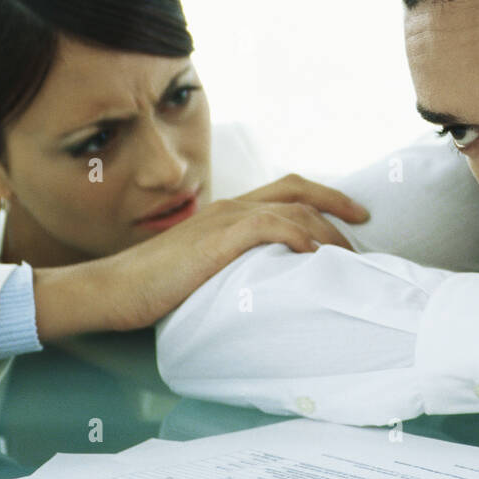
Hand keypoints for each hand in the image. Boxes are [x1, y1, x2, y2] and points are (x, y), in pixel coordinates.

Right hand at [34, 173, 369, 338]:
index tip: (352, 217)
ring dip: (324, 229)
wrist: (114, 289)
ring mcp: (224, 220)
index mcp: (228, 211)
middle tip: (364, 225)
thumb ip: (237, 263)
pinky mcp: (217, 239)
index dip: (323, 198)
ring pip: (290, 209)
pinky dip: (296, 235)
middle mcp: (231, 207)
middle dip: (336, 203)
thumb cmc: (155, 286)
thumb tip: (271, 279)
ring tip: (345, 253)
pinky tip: (312, 254)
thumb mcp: (206, 267)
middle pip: (296, 189)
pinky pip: (268, 226)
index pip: (286, 191)